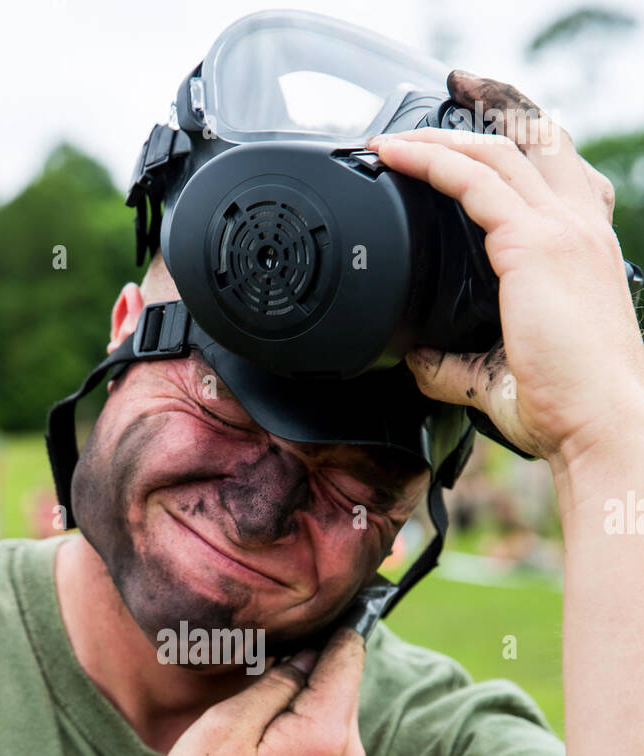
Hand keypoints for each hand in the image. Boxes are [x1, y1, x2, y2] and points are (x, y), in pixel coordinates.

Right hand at [142, 627, 366, 755]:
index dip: (331, 623)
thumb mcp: (228, 724)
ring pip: (335, 703)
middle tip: (266, 647)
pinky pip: (327, 730)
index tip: (312, 599)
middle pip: (344, 678)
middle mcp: (349, 755)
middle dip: (312, 657)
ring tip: (258, 685)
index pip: (348, 655)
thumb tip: (308, 652)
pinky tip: (265, 722)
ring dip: (304, 688)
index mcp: (325, 734)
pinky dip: (303, 714)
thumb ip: (277, 682)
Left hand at [367, 72, 643, 463]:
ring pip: (498, 151)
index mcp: (582, 251)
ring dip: (444, 134)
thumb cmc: (567, 408)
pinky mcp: (533, 244)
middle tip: (452, 90)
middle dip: (492, 106)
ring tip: (400, 133)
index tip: (484, 128)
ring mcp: (560, 230)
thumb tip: (418, 361)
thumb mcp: (502, 378)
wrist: (600, 424)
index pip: (557, 174)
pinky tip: (396, 159)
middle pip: (536, 140)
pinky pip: (472, 181)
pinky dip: (431, 161)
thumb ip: (457, 366)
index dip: (523, 141)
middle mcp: (578, 229)